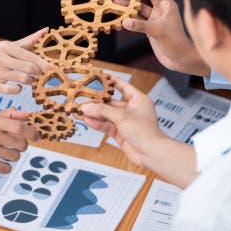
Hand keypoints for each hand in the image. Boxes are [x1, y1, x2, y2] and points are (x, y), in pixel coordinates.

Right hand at [0, 28, 51, 94]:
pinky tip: (18, 88)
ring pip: (22, 78)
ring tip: (31, 82)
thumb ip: (26, 41)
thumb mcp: (5, 46)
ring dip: (30, 82)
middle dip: (38, 73)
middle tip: (42, 77)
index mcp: (5, 47)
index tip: (51, 69)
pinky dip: (18, 90)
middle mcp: (0, 58)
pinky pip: (12, 89)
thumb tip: (45, 30)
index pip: (29, 55)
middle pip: (28, 67)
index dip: (42, 63)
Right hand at [0, 108, 37, 172]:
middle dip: (23, 145)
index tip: (36, 136)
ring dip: (13, 156)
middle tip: (17, 145)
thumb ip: (6, 116)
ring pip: (15, 156)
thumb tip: (26, 113)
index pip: (20, 126)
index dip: (32, 131)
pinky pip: (5, 168)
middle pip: (20, 143)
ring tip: (3, 153)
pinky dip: (5, 166)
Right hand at [79, 78, 197, 186]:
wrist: (151, 154)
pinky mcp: (120, 133)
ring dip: (94, 113)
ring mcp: (126, 122)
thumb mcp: (122, 117)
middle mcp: (132, 110)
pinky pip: (106, 126)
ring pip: (107, 115)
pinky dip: (96, 123)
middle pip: (111, 103)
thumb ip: (102, 111)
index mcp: (138, 100)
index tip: (102, 76)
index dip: (113, 81)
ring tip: (80, 110)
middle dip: (97, 102)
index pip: (124, 87)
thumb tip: (87, 107)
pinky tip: (86, 120)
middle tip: (83, 98)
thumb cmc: (145, 132)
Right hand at [122, 0, 209, 76]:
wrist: (179, 58)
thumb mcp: (157, 31)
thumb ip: (140, 25)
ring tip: (116, 1)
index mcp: (167, 5)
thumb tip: (125, 21)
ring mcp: (155, 18)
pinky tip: (121, 16)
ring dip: (129, 5)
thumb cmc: (175, 42)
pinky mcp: (149, 27)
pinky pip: (137, 19)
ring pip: (140, 8)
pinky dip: (130, 18)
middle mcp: (161, 9)